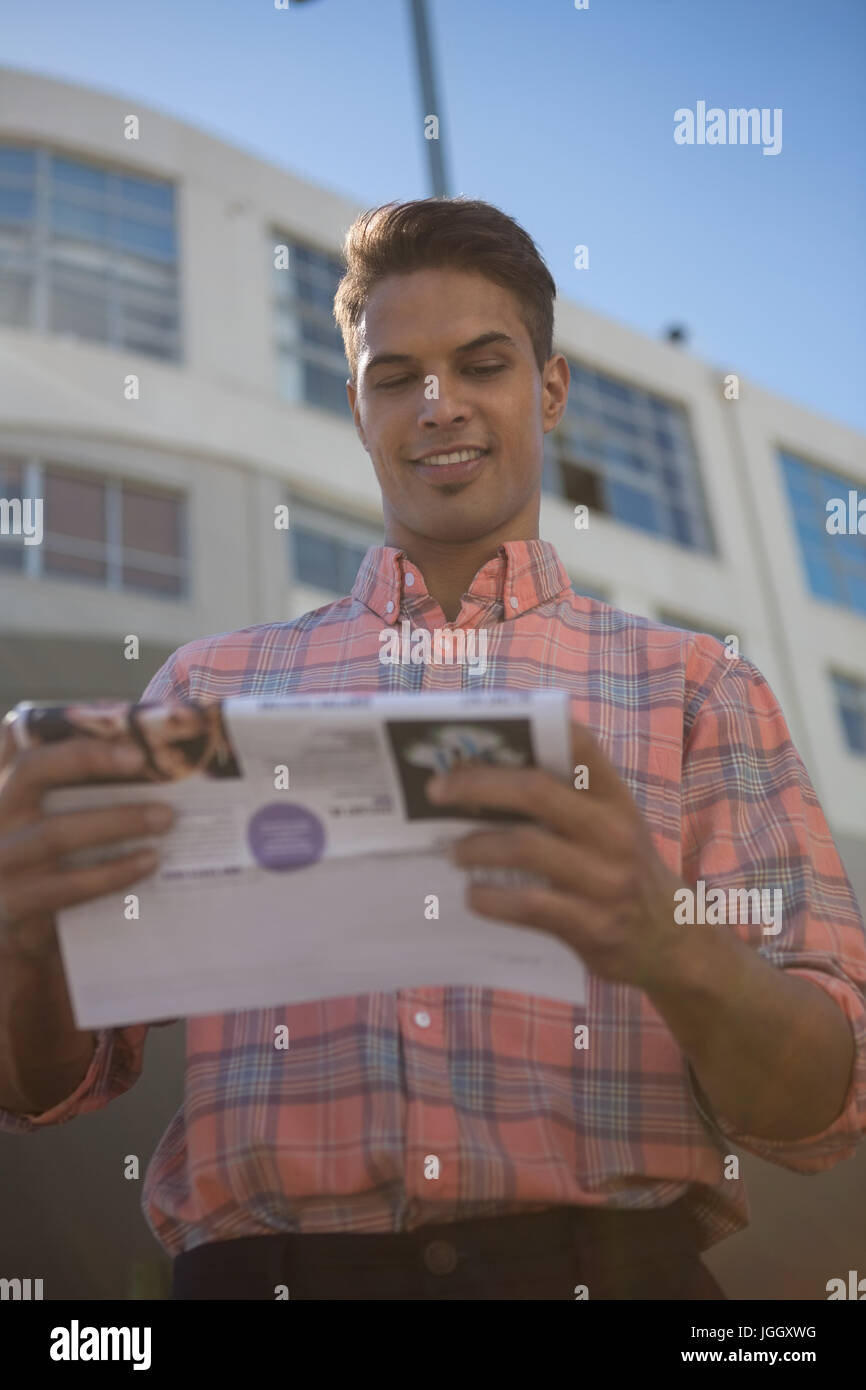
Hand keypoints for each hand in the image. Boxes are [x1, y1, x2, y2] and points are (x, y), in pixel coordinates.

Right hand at [0, 725, 173, 960]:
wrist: (18, 923)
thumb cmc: (50, 850)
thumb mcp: (54, 808)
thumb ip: (83, 776)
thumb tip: (144, 735)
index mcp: (2, 780)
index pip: (19, 735)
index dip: (60, 724)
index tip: (111, 722)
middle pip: (31, 769)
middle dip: (86, 758)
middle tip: (140, 758)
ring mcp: (1, 857)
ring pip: (55, 832)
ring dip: (116, 821)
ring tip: (164, 817)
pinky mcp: (15, 901)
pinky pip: (67, 886)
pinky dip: (113, 873)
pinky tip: (148, 861)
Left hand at [426, 721, 685, 989]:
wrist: (672, 944)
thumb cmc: (621, 872)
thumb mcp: (610, 828)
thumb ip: (565, 802)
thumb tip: (480, 777)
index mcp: (616, 799)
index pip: (578, 745)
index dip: (532, 728)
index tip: (482, 731)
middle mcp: (615, 833)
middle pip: (535, 791)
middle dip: (477, 786)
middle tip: (436, 791)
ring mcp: (606, 880)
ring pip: (525, 846)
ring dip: (476, 846)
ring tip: (452, 851)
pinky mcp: (593, 925)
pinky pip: (527, 905)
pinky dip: (490, 898)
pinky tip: (474, 895)